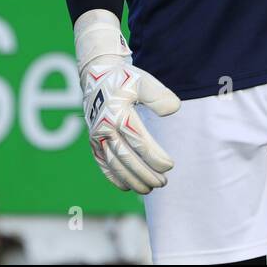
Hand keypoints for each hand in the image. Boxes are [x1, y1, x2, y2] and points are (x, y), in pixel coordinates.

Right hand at [75, 10, 180, 193]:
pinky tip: (128, 187)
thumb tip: (173, 110)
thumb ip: (159, 95)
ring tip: (149, 189)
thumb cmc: (124, 80)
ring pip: (114, 165)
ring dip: (132, 180)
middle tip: (163, 182)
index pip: (138, 141)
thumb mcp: (143, 81)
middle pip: (126, 158)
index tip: (170, 165)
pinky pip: (103, 164)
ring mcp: (96, 137)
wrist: (96, 77)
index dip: (154, 156)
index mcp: (117, 113)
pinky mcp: (93, 143)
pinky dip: (114, 178)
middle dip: (145, 174)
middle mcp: (104, 128)